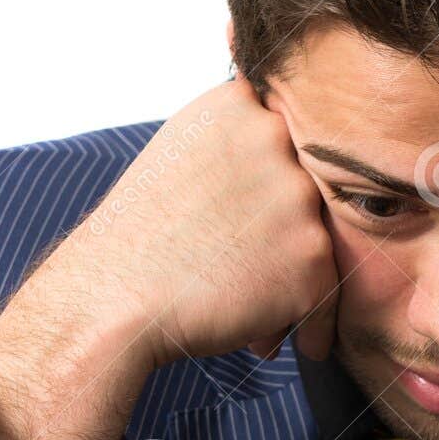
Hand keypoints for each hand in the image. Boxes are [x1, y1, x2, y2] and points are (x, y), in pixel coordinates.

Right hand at [0, 76, 338, 439]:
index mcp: (238, 105)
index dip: (262, 190)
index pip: (283, 142)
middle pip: (303, 194)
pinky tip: (262, 334)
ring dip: (288, 277)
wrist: (111, 300)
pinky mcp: (313, 256)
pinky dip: (305, 322)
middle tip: (229, 265)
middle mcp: (275, 138)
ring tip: (236, 301)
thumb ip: (236, 141)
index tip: (231, 220)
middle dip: (277, 237)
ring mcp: (298, 196)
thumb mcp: (178, 153)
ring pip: (317, 244)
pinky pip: (327, 296)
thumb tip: (289, 154)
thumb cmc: (136, 240)